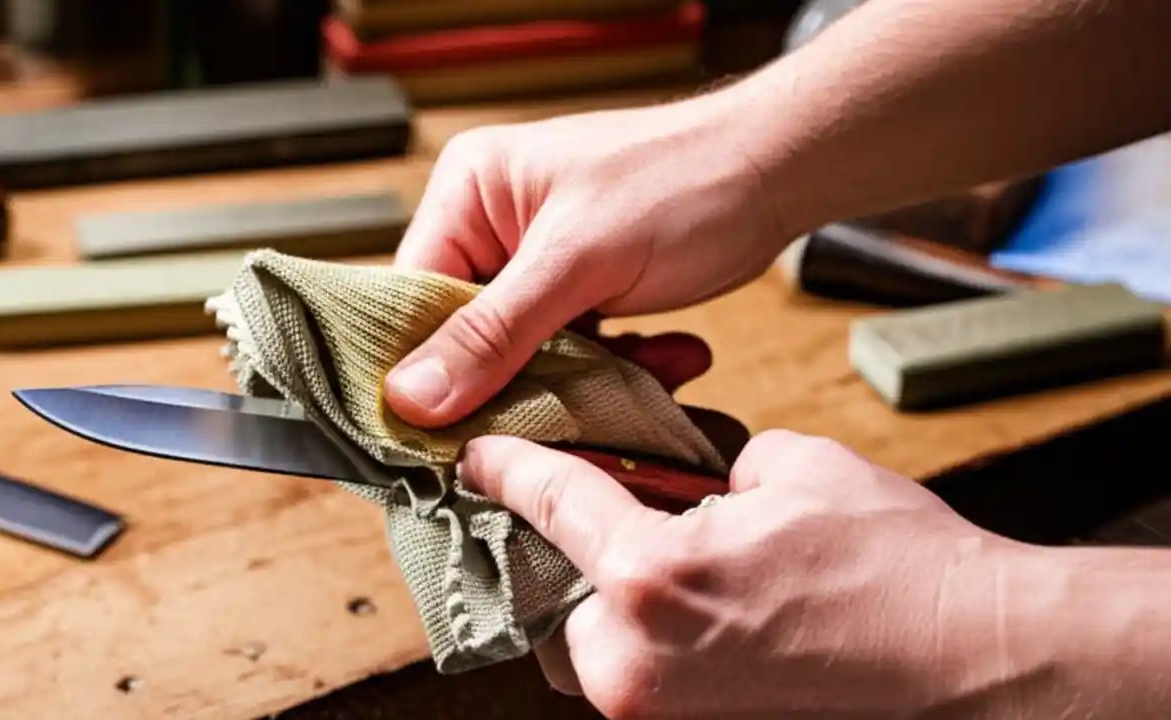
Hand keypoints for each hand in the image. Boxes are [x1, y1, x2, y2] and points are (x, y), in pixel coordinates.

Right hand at [385, 98, 791, 427]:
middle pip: (467, 333)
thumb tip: (411, 397)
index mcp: (469, 191)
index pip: (414, 297)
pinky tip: (666, 358)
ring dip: (579, 378)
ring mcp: (539, 261)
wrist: (777, 172)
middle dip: (517, 377)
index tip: (447, 429)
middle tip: (552, 415)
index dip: (428, 367)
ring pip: (524, 352)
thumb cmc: (682, 181)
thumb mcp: (578, 261)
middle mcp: (494, 225)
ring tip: (632, 379)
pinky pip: (573, 350)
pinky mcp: (583, 290)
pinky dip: (615, 367)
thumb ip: (493, 334)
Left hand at [457, 429, 1056, 718]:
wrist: (974, 659)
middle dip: (564, 544)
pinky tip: (689, 602)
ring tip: (659, 559)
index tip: (478, 455)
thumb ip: (706, 468)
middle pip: (547, 585)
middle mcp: (636, 655)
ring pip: (583, 639)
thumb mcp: (788, 468)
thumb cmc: (896, 564)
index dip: (508, 467)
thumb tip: (681, 486)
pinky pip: (628, 672)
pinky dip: (639, 632)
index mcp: (652, 575)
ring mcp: (657, 710)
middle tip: (600, 507)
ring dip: (601, 594)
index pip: (549, 500)